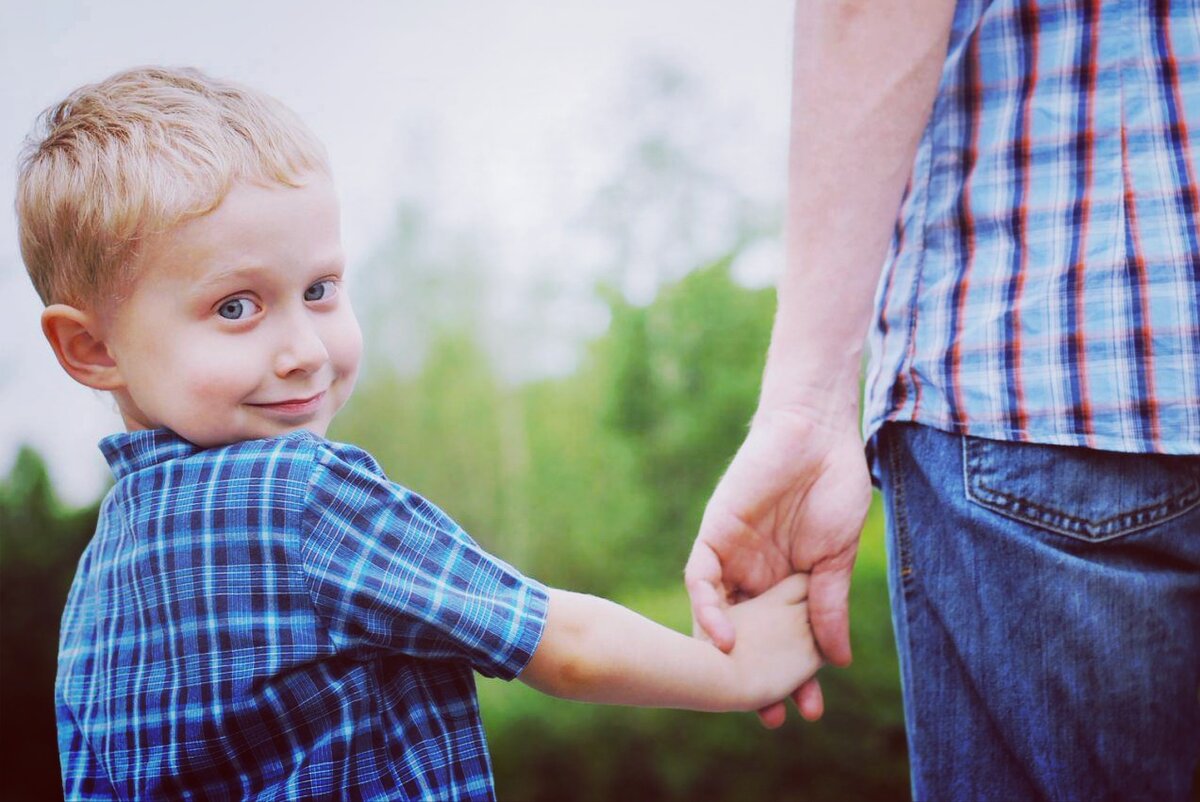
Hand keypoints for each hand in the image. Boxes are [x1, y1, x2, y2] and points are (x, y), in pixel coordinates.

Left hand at [685, 405, 871, 724]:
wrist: (818, 432)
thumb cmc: (834, 487)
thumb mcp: (836, 557)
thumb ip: (828, 605)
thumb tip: (836, 661)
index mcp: (785, 584)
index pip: (781, 640)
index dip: (791, 675)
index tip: (806, 709)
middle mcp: (753, 576)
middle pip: (747, 638)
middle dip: (755, 676)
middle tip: (771, 716)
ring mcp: (732, 557)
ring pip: (718, 616)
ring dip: (725, 655)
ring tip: (742, 691)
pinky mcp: (715, 534)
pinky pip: (701, 578)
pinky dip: (708, 609)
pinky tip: (724, 637)